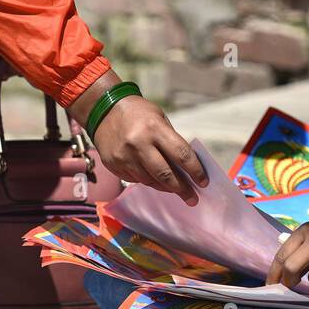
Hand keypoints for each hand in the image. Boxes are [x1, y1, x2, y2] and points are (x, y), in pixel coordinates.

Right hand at [90, 94, 208, 201]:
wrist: (104, 109)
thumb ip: (171, 141)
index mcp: (154, 129)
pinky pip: (136, 180)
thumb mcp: (159, 119)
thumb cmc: (139, 113)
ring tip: (177, 190)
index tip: (203, 182)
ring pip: (150, 181)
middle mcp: (139, 144)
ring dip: (166, 188)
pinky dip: (148, 181)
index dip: (195, 170)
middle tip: (193, 198)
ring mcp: (124, 157)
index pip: (181, 154)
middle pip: (165, 174)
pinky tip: (155, 180)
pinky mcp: (113, 165)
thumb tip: (186, 167)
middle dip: (182, 189)